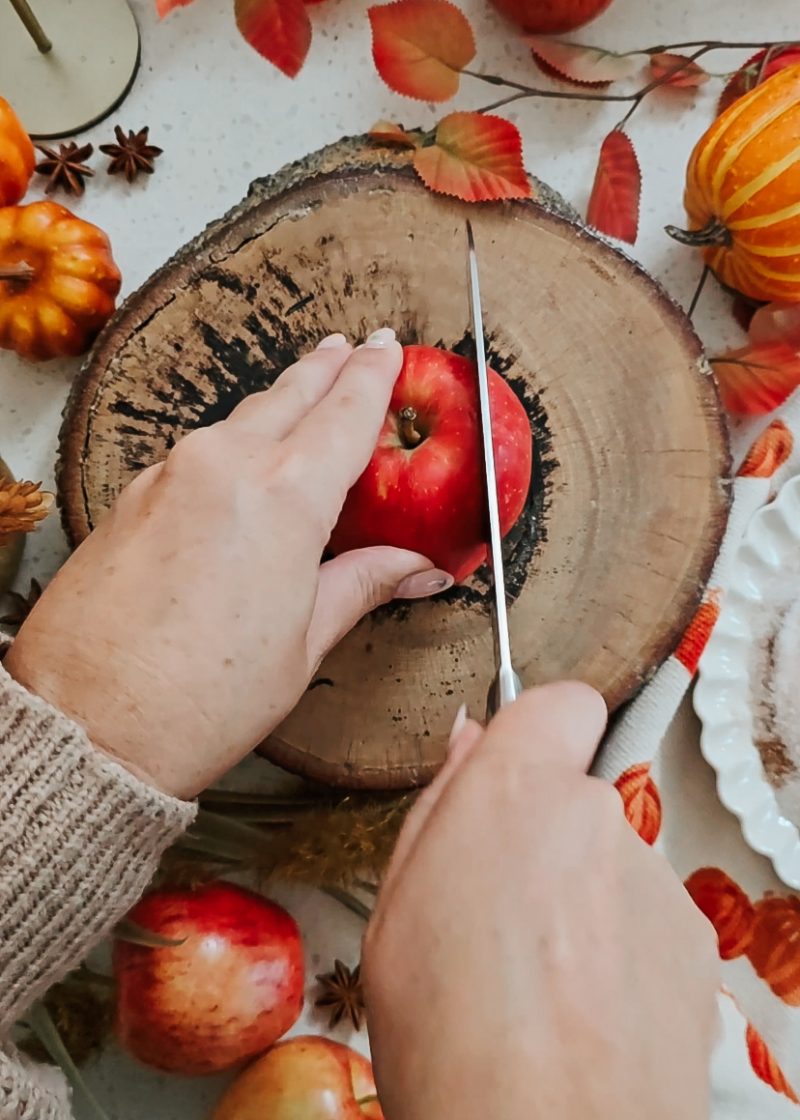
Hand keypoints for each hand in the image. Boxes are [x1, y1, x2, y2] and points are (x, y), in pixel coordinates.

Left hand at [5, 330, 451, 798]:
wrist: (84, 724)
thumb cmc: (196, 699)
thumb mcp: (304, 643)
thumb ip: (363, 583)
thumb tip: (418, 568)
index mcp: (283, 498)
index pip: (345, 413)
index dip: (374, 374)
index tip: (387, 348)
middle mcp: (222, 466)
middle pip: (289, 395)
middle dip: (325, 368)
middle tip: (351, 347)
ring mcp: (168, 476)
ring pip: (238, 420)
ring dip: (277, 404)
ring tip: (304, 395)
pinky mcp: (131, 497)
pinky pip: (196, 453)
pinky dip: (230, 446)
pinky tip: (242, 465)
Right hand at [363, 683, 719, 1119]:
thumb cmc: (446, 1037)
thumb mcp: (394, 911)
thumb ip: (440, 807)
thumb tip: (471, 744)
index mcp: (515, 793)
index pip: (560, 702)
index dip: (537, 733)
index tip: (515, 776)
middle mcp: (596, 817)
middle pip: (575, 797)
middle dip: (543, 838)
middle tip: (498, 918)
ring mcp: (654, 880)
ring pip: (608, 864)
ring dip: (581, 903)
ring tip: (539, 985)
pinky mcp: (692, 941)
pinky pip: (644, 920)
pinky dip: (619, 952)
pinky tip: (584, 1012)